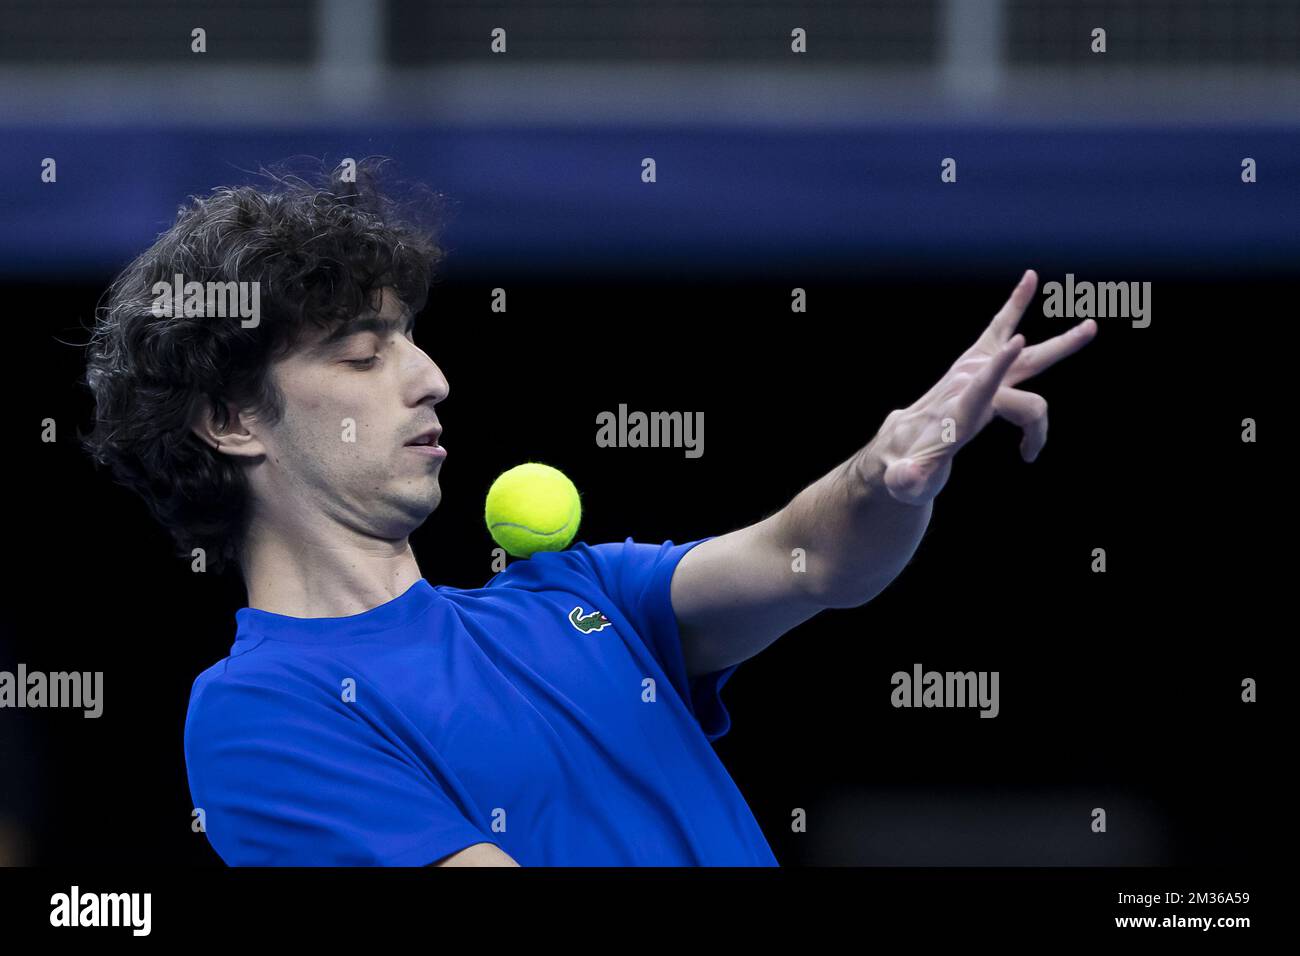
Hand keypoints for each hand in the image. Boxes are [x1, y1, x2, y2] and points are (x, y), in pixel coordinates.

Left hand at [871, 270, 1096, 505]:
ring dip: (1060, 344)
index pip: (983, 389)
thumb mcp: (905, 483)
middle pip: (1019, 375)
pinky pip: (999, 329)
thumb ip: (907, 481)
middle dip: (1053, 360)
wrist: (896, 448)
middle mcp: (968, 386)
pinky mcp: (973, 365)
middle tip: (1088, 334)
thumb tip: (903, 478)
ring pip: (1023, 356)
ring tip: (1090, 327)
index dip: (998, 368)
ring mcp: (972, 372)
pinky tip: (1028, 280)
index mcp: (958, 414)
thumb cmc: (905, 472)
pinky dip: (1015, 305)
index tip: (1017, 342)